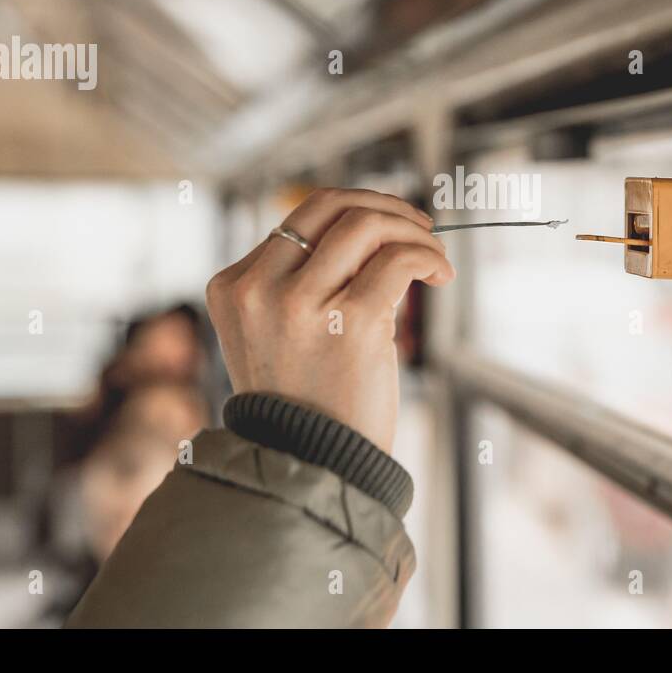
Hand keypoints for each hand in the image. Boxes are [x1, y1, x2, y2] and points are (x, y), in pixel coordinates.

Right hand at [205, 188, 453, 452]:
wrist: (314, 467)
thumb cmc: (307, 400)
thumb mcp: (279, 331)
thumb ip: (304, 279)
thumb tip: (374, 225)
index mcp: (232, 286)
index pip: (300, 217)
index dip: (354, 210)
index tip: (390, 226)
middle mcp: (257, 290)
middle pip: (330, 205)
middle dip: (385, 207)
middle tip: (420, 226)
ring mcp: (299, 306)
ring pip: (365, 226)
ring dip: (413, 231)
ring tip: (435, 256)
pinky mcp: (349, 325)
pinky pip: (397, 261)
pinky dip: (427, 256)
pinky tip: (439, 274)